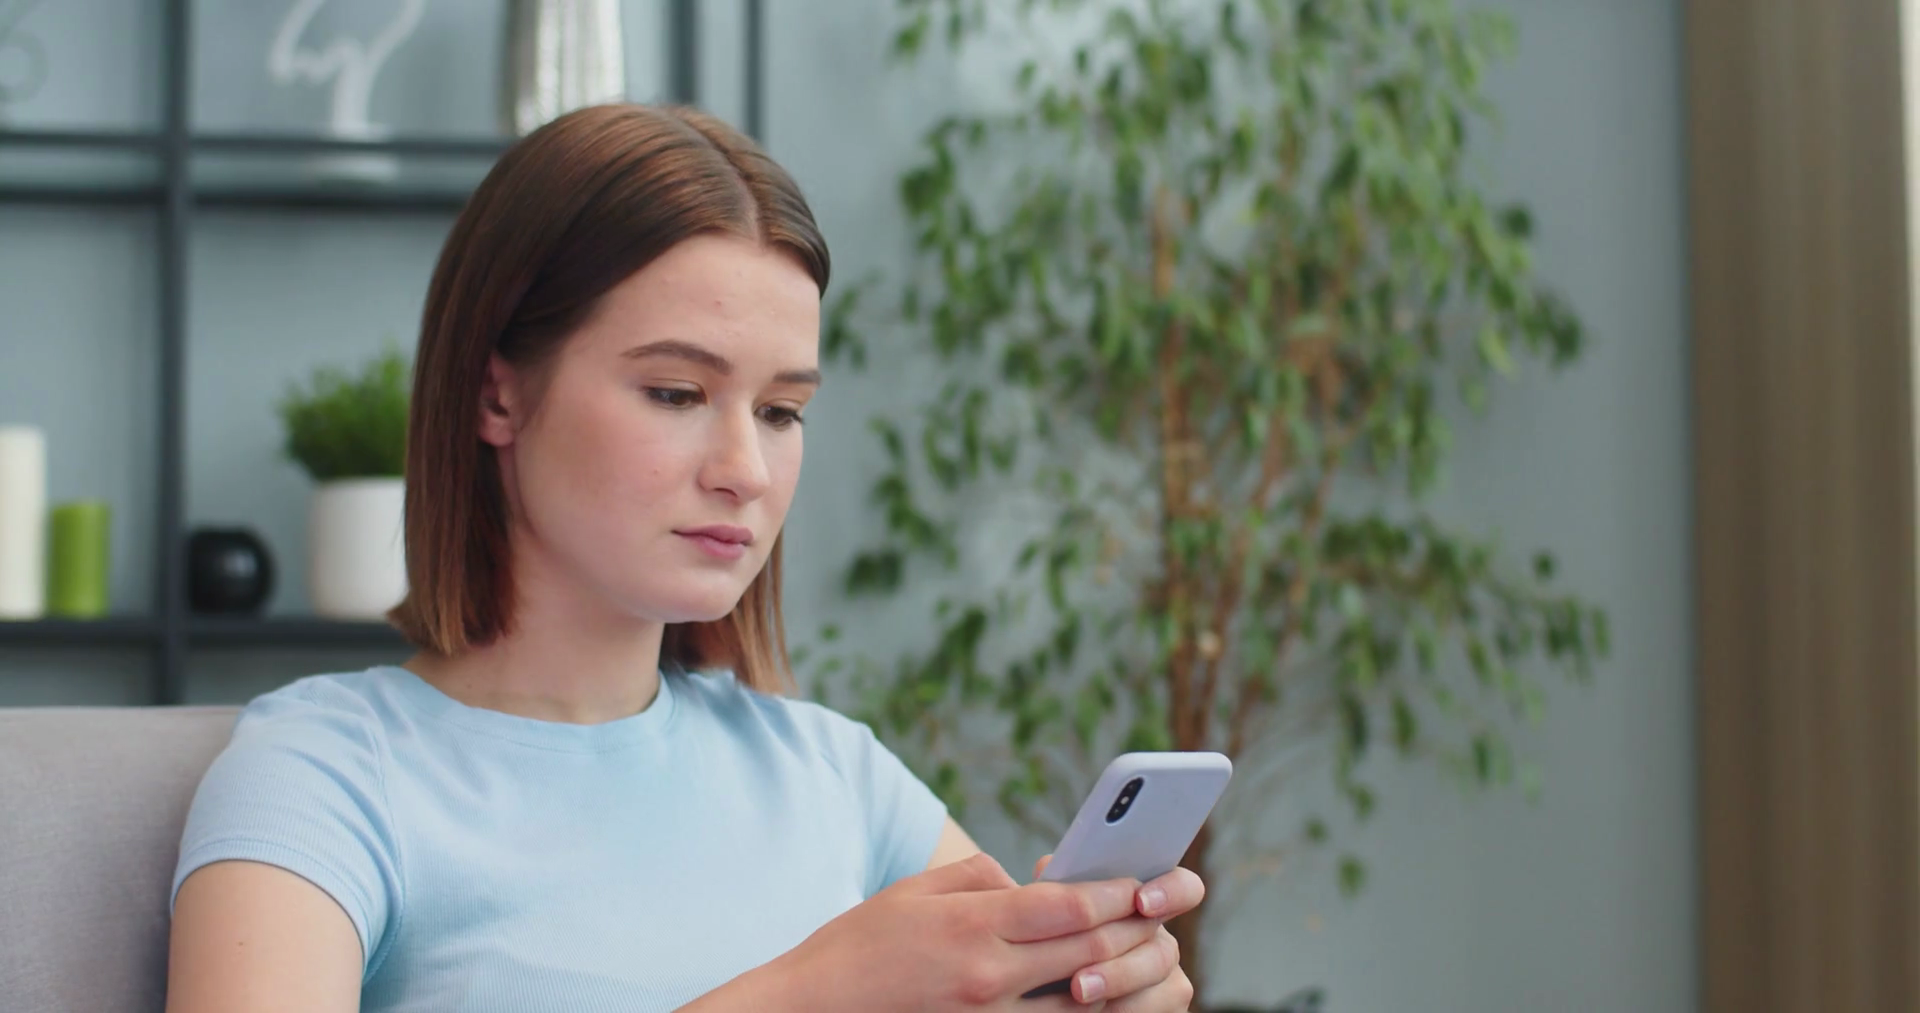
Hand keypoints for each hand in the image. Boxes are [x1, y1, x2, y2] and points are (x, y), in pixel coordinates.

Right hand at [770, 852, 1170, 1010]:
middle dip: (1136, 930)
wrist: (808, 1012)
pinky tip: (1097, 994)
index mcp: (973, 926)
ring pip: (1087, 1002)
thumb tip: (1030, 883)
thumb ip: (980, 878)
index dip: (1119, 892)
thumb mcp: (914, 890)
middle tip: (1161, 913)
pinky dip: (1087, 1012)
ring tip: (1144, 956)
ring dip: (1124, 976)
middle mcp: (990, 979)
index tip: (1143, 882)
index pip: (1071, 905)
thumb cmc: (858, 946)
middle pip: (1091, 951)